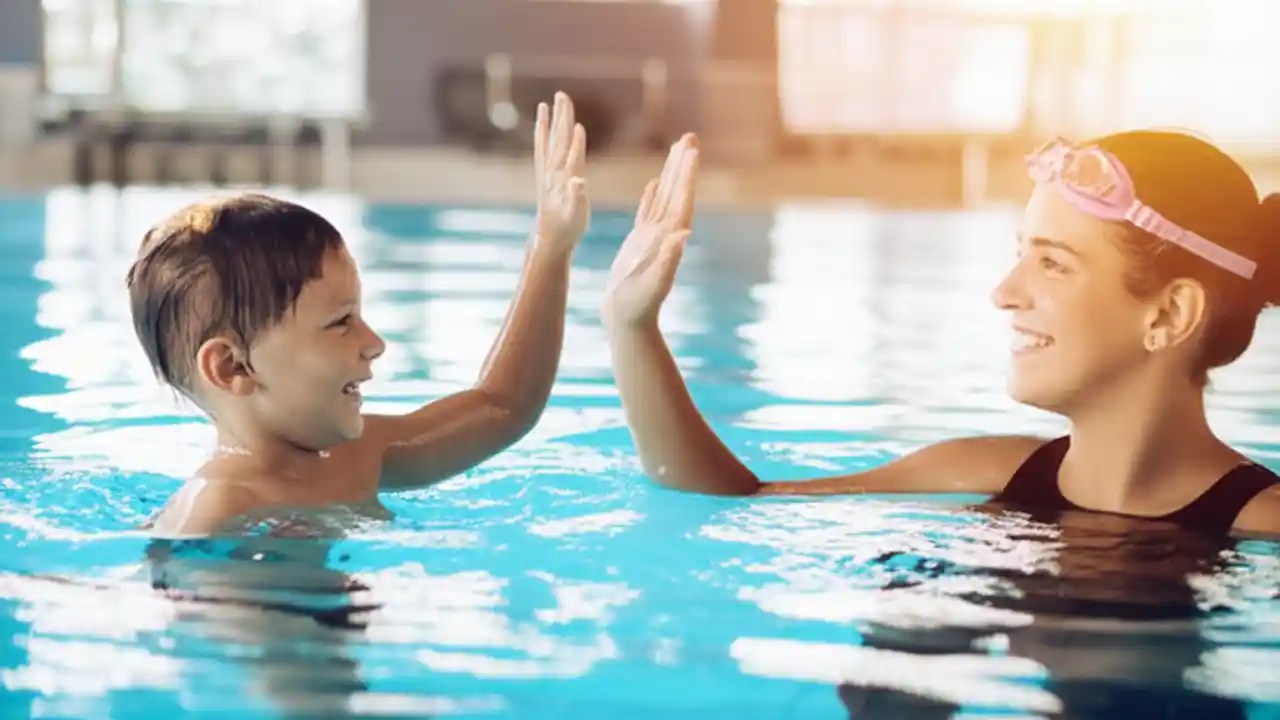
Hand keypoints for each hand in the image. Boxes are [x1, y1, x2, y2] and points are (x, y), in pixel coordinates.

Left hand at [534, 92, 589, 253]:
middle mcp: (554, 172)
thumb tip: (579, 181)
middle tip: (562, 95)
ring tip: (547, 103)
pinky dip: (542, 136)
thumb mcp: (577, 215)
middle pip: (559, 140)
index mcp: (565, 180)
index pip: (572, 156)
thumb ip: (578, 196)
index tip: (578, 125)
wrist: (550, 238)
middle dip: (562, 119)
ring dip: (550, 122)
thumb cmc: (568, 228)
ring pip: (549, 141)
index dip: (576, 142)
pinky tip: (542, 126)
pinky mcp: (545, 176)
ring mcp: (548, 173)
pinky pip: (542, 150)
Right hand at [603, 133, 698, 329]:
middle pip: (677, 192)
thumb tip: (682, 235)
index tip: (691, 150)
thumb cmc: (638, 305)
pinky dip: (654, 194)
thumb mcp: (653, 282)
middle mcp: (667, 234)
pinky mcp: (642, 242)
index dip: (686, 175)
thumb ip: (668, 259)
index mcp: (670, 239)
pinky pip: (649, 211)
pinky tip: (656, 182)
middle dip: (683, 164)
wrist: (626, 319)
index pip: (681, 200)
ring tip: (678, 149)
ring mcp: (655, 237)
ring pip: (665, 197)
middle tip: (690, 137)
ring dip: (672, 173)